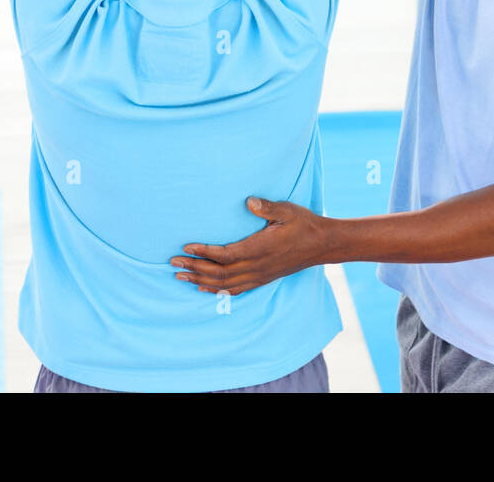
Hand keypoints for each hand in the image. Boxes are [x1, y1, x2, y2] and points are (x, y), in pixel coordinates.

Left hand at [171, 197, 329, 295]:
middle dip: (194, 268)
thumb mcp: (287, 210)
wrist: (321, 245)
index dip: (204, 253)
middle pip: (219, 273)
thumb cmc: (303, 224)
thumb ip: (267, 207)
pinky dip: (217, 291)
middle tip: (172, 263)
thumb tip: (248, 201)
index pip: (225, 255)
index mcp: (259, 249)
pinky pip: (235, 290)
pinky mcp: (262, 279)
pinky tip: (204, 288)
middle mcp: (256, 267)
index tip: (186, 247)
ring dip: (201, 281)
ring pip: (225, 285)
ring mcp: (259, 276)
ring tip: (181, 278)